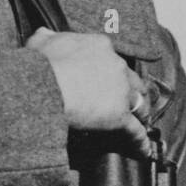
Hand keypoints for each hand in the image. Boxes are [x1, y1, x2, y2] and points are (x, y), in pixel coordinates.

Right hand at [25, 27, 150, 154]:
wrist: (43, 83)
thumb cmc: (40, 63)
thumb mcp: (42, 42)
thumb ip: (48, 37)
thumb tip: (45, 34)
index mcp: (101, 47)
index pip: (113, 59)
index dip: (115, 71)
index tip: (114, 77)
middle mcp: (117, 66)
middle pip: (133, 81)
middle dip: (136, 91)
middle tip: (136, 100)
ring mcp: (121, 92)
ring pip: (139, 104)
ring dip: (142, 114)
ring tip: (144, 122)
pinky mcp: (119, 116)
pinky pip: (135, 131)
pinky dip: (141, 142)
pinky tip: (144, 151)